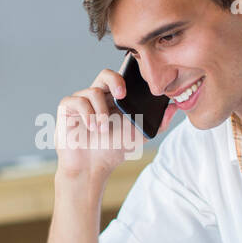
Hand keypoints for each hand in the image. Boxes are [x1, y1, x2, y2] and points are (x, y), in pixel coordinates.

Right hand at [55, 68, 176, 179]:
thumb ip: (158, 122)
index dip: (126, 78)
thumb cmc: (113, 151)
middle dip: (115, 81)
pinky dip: (87, 115)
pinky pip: (77, 101)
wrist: (92, 168)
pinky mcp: (66, 108)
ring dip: (101, 112)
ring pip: (93, 92)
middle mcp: (96, 96)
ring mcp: (80, 101)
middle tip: (121, 96)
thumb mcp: (139, 135)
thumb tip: (175, 107)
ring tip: (103, 129)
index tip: (132, 91)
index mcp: (113, 99)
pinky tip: (91, 128)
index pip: (119, 77)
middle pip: (105, 74)